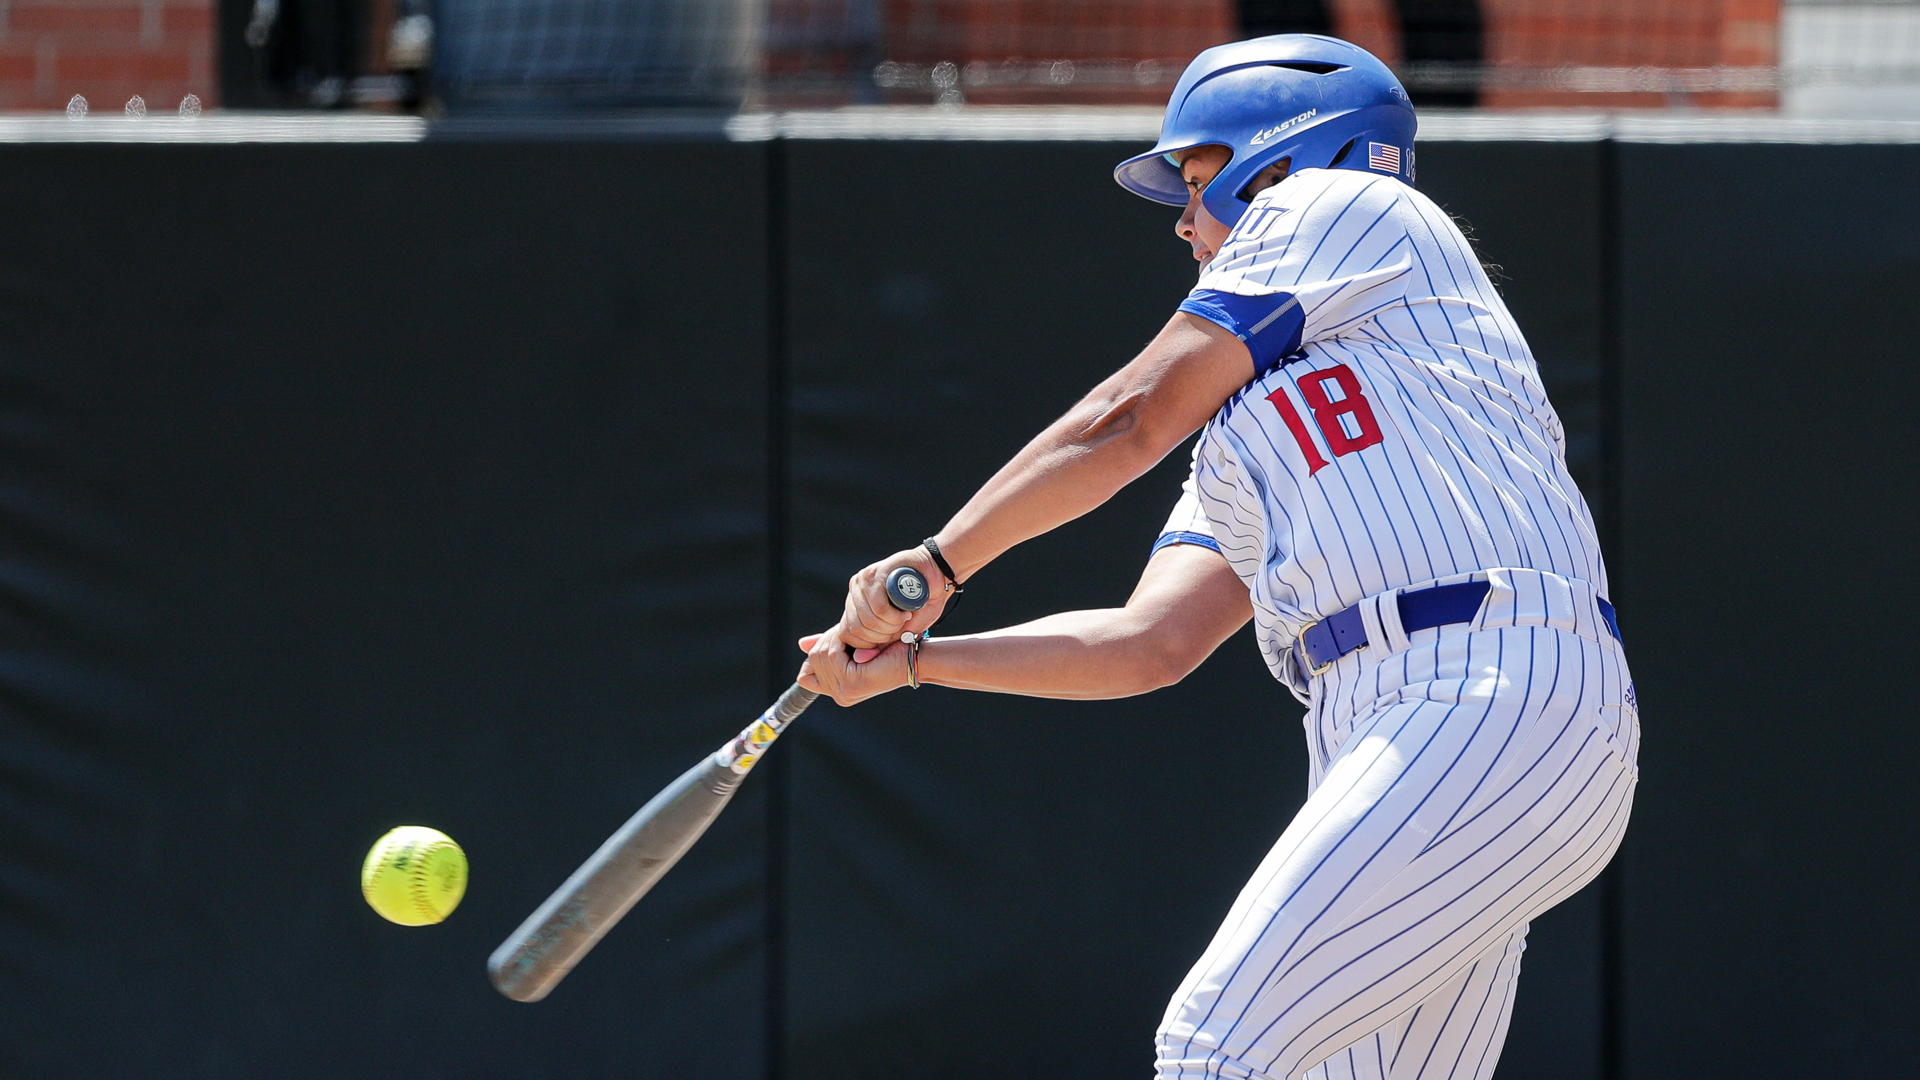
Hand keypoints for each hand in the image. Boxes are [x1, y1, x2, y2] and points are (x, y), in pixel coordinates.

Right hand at [796, 627, 910, 705]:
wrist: (914, 656)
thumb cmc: (887, 648)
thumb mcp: (852, 645)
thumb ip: (828, 647)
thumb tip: (801, 643)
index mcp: (838, 691)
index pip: (805, 675)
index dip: (816, 653)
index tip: (838, 641)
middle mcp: (839, 696)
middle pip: (812, 660)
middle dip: (827, 640)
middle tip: (851, 634)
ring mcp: (844, 692)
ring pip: (820, 655)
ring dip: (835, 638)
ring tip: (855, 636)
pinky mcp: (852, 684)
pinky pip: (831, 654)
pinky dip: (840, 640)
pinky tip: (856, 639)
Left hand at [837, 545, 953, 650]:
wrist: (937, 572)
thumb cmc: (921, 603)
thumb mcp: (900, 629)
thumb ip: (881, 643)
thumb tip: (859, 659)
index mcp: (855, 606)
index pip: (847, 633)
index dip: (869, 643)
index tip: (891, 637)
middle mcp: (855, 593)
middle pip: (856, 629)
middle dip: (882, 636)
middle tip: (900, 627)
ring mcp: (862, 582)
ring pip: (867, 619)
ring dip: (891, 626)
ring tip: (905, 617)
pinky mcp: (874, 574)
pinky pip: (878, 607)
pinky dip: (895, 616)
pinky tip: (906, 612)